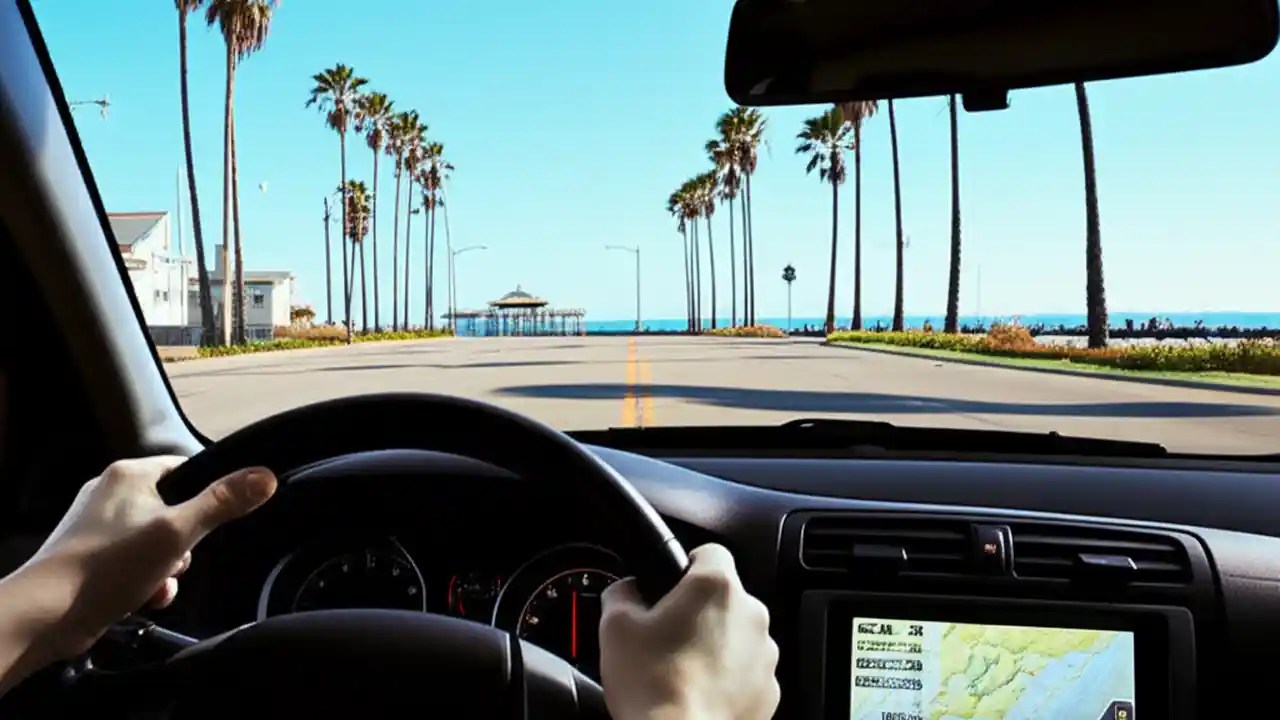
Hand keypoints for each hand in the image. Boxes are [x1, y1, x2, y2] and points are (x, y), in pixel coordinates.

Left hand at [11, 456, 275, 662]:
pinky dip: (146, 580)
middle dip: (185, 544)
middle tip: (177, 560)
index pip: (186, 469)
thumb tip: (267, 476)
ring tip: (157, 585)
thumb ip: (223, 503)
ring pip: (156, 542)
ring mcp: (97, 528)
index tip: (212, 524)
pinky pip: (134, 563)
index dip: (207, 495)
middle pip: (175, 510)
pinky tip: (145, 597)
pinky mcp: (89, 559)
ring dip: (168, 568)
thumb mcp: (178, 532)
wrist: (46, 614)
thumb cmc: (111, 565)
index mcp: (128, 474)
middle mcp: (109, 494)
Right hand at [599, 544, 779, 719]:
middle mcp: (751, 614)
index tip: (671, 585)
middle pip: (724, 596)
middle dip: (699, 610)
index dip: (686, 565)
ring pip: (738, 634)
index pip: (710, 551)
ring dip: (716, 643)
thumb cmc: (652, 686)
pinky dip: (728, 676)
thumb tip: (628, 590)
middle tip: (667, 634)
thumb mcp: (614, 625)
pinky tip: (699, 690)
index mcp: (716, 586)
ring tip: (681, 668)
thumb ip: (623, 591)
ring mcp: (765, 654)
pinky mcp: (770, 688)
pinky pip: (747, 670)